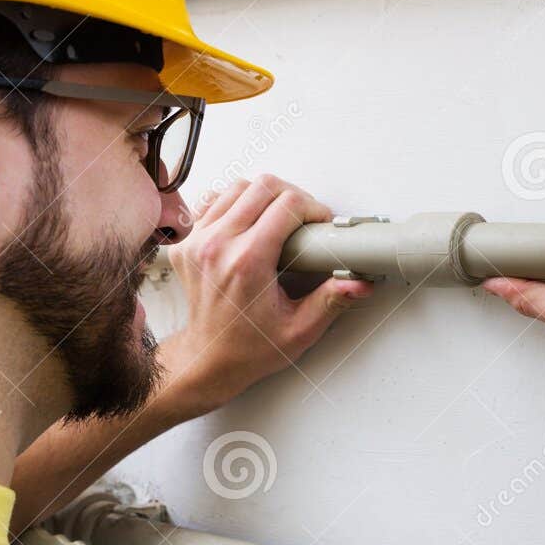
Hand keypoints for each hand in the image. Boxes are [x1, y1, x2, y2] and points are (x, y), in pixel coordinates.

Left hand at [161, 174, 372, 412]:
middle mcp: (218, 245)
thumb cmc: (249, 348)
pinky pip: (212, 201)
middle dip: (293, 195)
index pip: (287, 205)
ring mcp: (197, 241)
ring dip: (263, 196)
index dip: (313, 208)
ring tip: (279, 218)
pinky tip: (249, 220)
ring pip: (236, 186)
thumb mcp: (300, 330)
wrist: (209, 358)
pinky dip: (234, 202)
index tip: (320, 223)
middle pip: (262, 186)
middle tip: (305, 218)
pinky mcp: (187, 242)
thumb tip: (358, 283)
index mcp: (247, 263)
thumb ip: (331, 301)